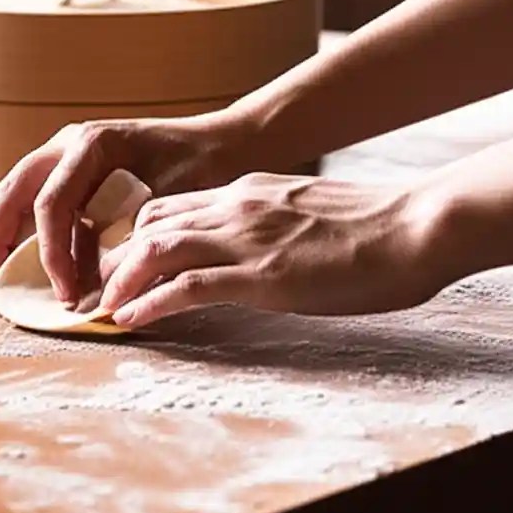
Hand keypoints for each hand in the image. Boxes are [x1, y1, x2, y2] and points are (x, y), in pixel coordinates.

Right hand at [0, 113, 260, 300]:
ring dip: (9, 229)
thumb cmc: (204, 170)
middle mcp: (72, 142)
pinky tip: (36, 256)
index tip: (69, 295)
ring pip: (20, 189)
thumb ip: (129, 239)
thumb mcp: (168, 204)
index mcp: (92, 145)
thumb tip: (99, 287)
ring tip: (4, 270)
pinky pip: (41, 194)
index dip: (54, 255)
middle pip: (15, 188)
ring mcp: (70, 150)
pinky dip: (32, 225)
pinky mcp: (77, 165)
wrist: (227, 144)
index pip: (52, 205)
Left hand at [97, 173, 454, 327]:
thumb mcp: (311, 214)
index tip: (116, 266)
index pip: (170, 207)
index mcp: (249, 192)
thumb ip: (276, 226)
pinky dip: (150, 303)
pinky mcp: (262, 275)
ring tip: (98, 310)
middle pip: (149, 223)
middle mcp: (237, 207)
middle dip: (112, 258)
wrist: (420, 225)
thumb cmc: (381, 227)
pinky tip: (129, 320)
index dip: (134, 237)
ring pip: (155, 249)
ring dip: (119, 281)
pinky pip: (187, 286)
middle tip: (91, 291)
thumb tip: (263, 250)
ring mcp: (247, 240)